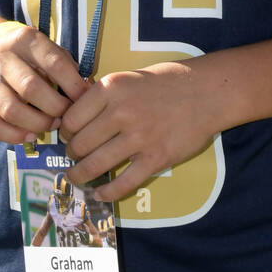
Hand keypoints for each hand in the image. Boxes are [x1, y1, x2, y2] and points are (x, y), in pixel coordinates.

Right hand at [0, 25, 86, 142]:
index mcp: (25, 39)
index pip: (54, 62)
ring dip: (37, 123)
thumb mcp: (48, 51)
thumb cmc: (30, 57)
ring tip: (52, 125)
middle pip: (31, 87)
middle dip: (55, 107)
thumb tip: (90, 92)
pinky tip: (31, 136)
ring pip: (11, 109)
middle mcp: (1, 57)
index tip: (85, 99)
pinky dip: (14, 135)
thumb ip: (68, 68)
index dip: (73, 84)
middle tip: (68, 116)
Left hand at [59, 60, 218, 202]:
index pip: (71, 119)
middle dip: (72, 155)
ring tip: (76, 178)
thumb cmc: (167, 82)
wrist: (206, 92)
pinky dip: (107, 193)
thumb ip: (103, 96)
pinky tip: (100, 194)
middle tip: (75, 157)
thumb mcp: (129, 77)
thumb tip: (74, 119)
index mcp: (111, 88)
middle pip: (79, 145)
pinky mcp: (156, 158)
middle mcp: (121, 113)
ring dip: (80, 176)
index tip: (68, 136)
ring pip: (95, 166)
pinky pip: (123, 184)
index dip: (65, 132)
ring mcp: (139, 137)